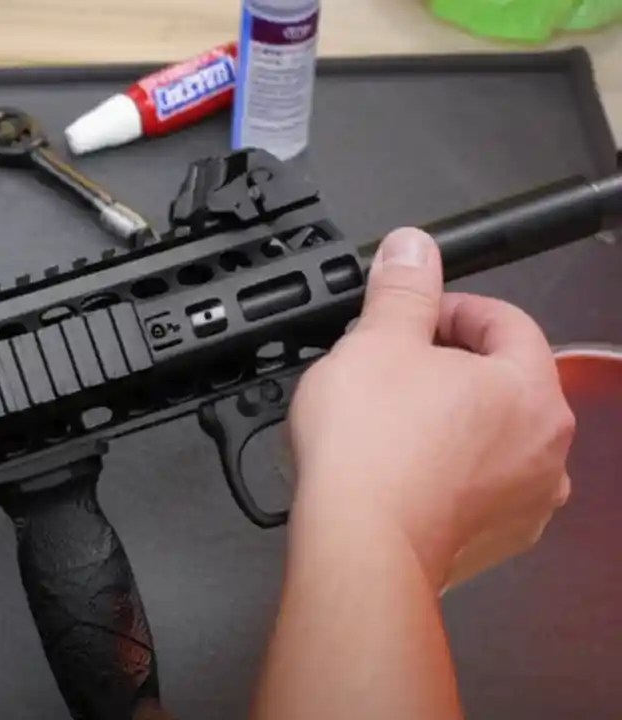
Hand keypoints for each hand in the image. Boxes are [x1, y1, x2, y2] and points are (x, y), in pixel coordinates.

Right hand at [287, 227, 574, 590]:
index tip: (411, 315)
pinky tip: (396, 468)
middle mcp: (545, 448)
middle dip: (445, 365)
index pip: (505, 321)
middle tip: (388, 364)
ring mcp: (525, 500)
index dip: (450, 308)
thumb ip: (402, 289)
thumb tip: (412, 249)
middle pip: (501, 380)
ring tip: (386, 420)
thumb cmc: (372, 454)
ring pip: (489, 436)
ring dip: (446, 421)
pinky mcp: (494, 540)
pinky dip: (442, 471)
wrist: (358, 548)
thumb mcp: (375, 342)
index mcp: (531, 390)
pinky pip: (474, 485)